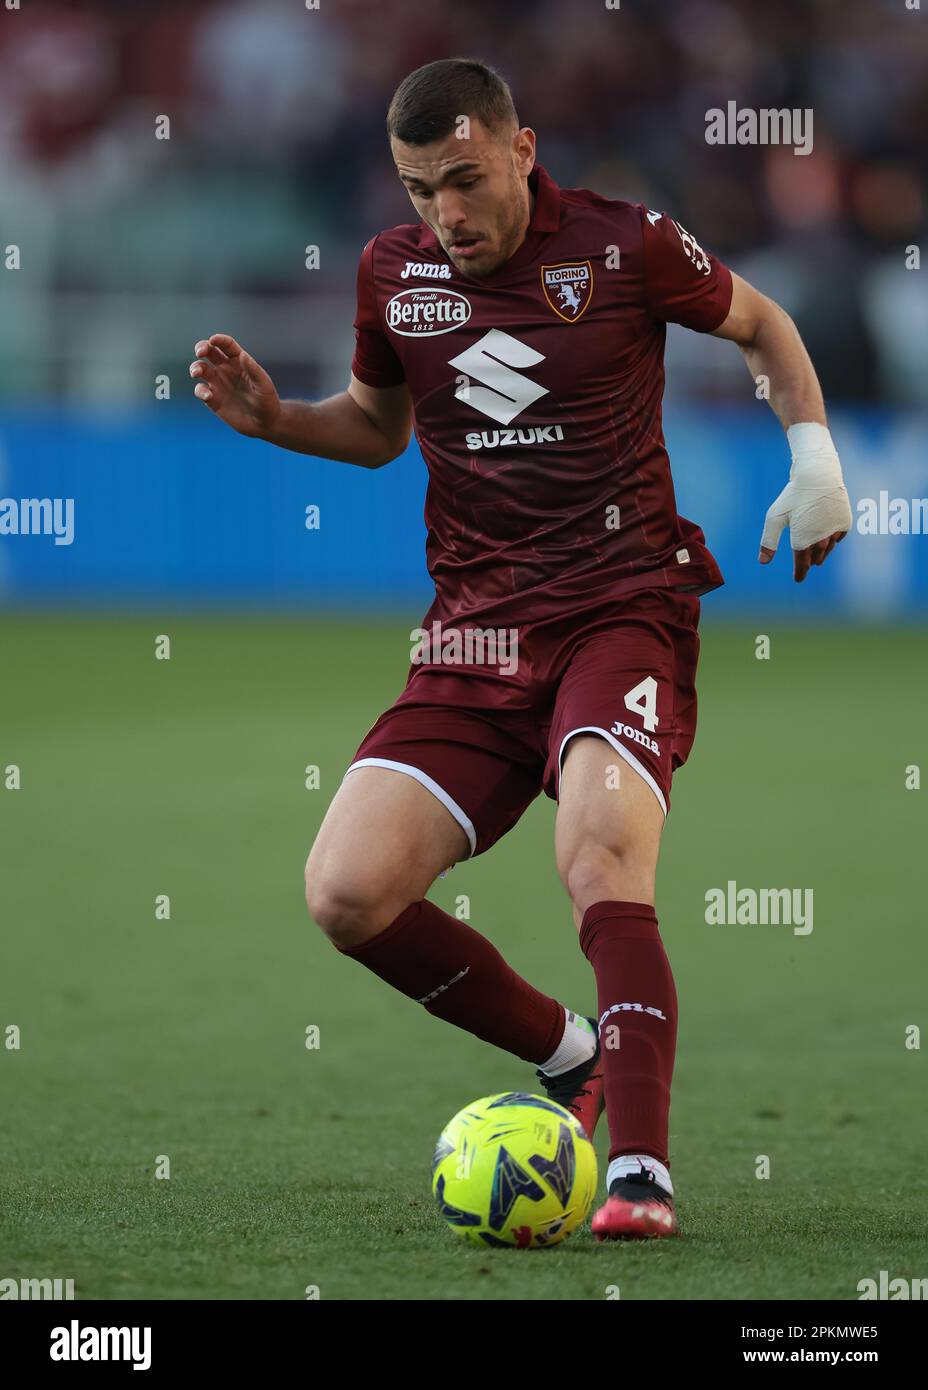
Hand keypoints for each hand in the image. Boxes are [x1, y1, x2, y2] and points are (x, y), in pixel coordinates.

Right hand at [188, 334, 280, 437]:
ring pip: (200, 369)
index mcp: (239, 361)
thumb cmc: (267, 401)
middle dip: (201, 348)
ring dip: (195, 368)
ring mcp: (218, 383)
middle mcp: (226, 369)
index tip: (213, 340)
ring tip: (196, 373)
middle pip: (209, 352)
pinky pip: (201, 390)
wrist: (265, 424)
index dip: (219, 340)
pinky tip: (209, 396)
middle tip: (200, 353)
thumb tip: (243, 355)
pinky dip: (201, 391)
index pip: (226, 345)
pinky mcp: (213, 399)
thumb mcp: (263, 385)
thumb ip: (253, 370)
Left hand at [759, 432, 852, 582]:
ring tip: (817, 557)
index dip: (800, 573)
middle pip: (815, 558)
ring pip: (827, 549)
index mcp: (802, 542)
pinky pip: (838, 538)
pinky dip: (832, 539)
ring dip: (821, 553)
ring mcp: (834, 532)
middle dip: (810, 562)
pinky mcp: (845, 523)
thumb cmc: (793, 496)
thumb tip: (763, 562)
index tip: (798, 579)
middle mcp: (820, 541)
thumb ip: (768, 541)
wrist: (819, 476)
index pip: (802, 565)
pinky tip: (829, 539)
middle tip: (807, 566)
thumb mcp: (775, 517)